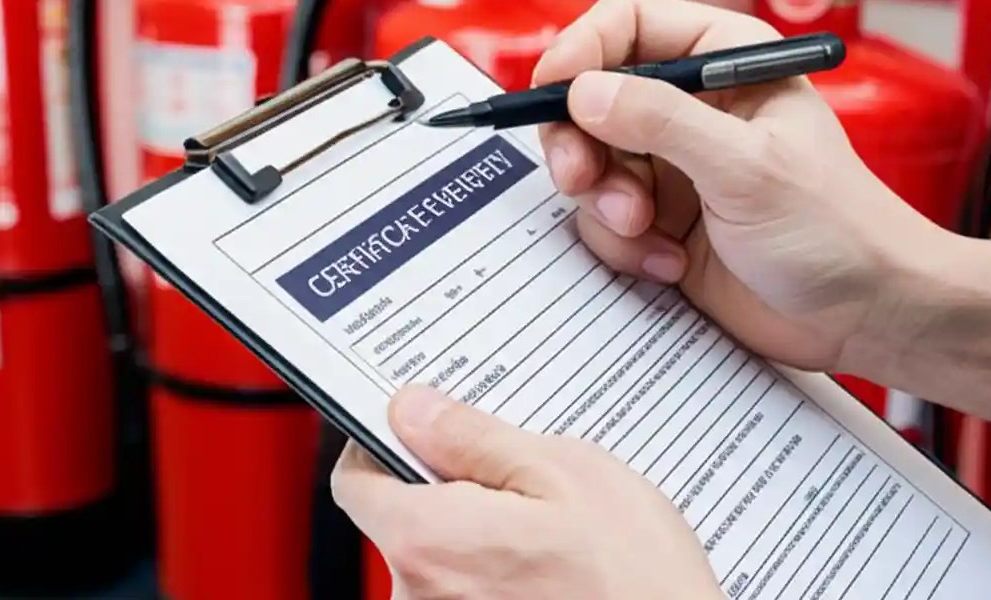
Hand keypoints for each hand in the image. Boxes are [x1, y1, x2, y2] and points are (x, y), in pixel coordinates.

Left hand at [332, 385, 721, 599]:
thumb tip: (410, 409)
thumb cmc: (634, 578)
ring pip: (440, 556)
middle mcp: (418, 595)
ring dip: (479, 532)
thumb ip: (471, 438)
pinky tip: (552, 566)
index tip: (417, 426)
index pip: (356, 479)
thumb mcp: (560, 473)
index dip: (383, 443)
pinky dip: (496, 570)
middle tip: (517, 475)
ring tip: (550, 527)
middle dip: (448, 487)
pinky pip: (466, 590)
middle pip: (401, 518)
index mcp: (426, 541)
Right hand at [531, 0, 941, 372]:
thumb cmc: (837, 230)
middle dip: (580, 145)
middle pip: (589, 100)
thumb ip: (661, 122)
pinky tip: (670, 263)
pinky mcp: (660, 221)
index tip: (555, 92)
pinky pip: (602, 222)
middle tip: (583, 179)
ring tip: (648, 232)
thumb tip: (584, 92)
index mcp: (724, 62)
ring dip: (604, 205)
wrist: (864, 315)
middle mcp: (691, 108)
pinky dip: (624, 247)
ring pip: (589, 165)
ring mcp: (672, 167)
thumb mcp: (746, 167)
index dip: (580, 52)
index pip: (627, 26)